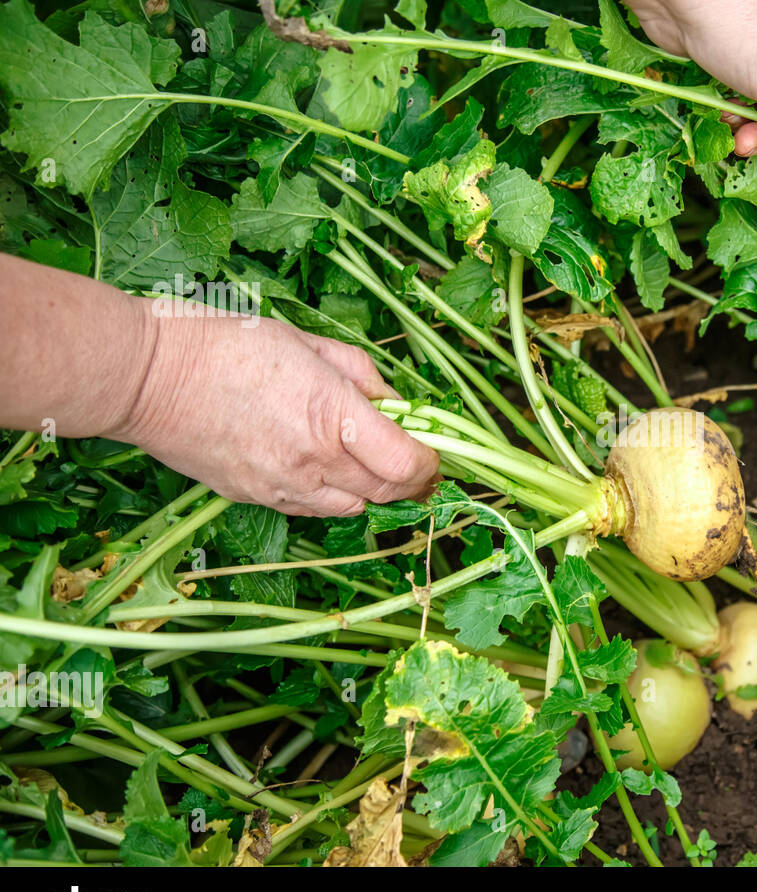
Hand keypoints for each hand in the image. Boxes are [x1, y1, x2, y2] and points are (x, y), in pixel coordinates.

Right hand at [112, 305, 439, 516]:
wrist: (145, 374)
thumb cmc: (225, 341)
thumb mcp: (307, 341)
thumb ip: (362, 376)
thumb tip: (397, 404)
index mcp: (333, 416)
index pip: (406, 464)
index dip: (431, 464)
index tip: (436, 452)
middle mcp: (313, 461)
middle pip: (387, 493)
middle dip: (412, 482)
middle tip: (418, 464)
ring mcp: (282, 486)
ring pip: (352, 509)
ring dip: (372, 492)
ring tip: (370, 464)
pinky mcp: (254, 497)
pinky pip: (312, 510)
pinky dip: (332, 496)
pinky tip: (327, 470)